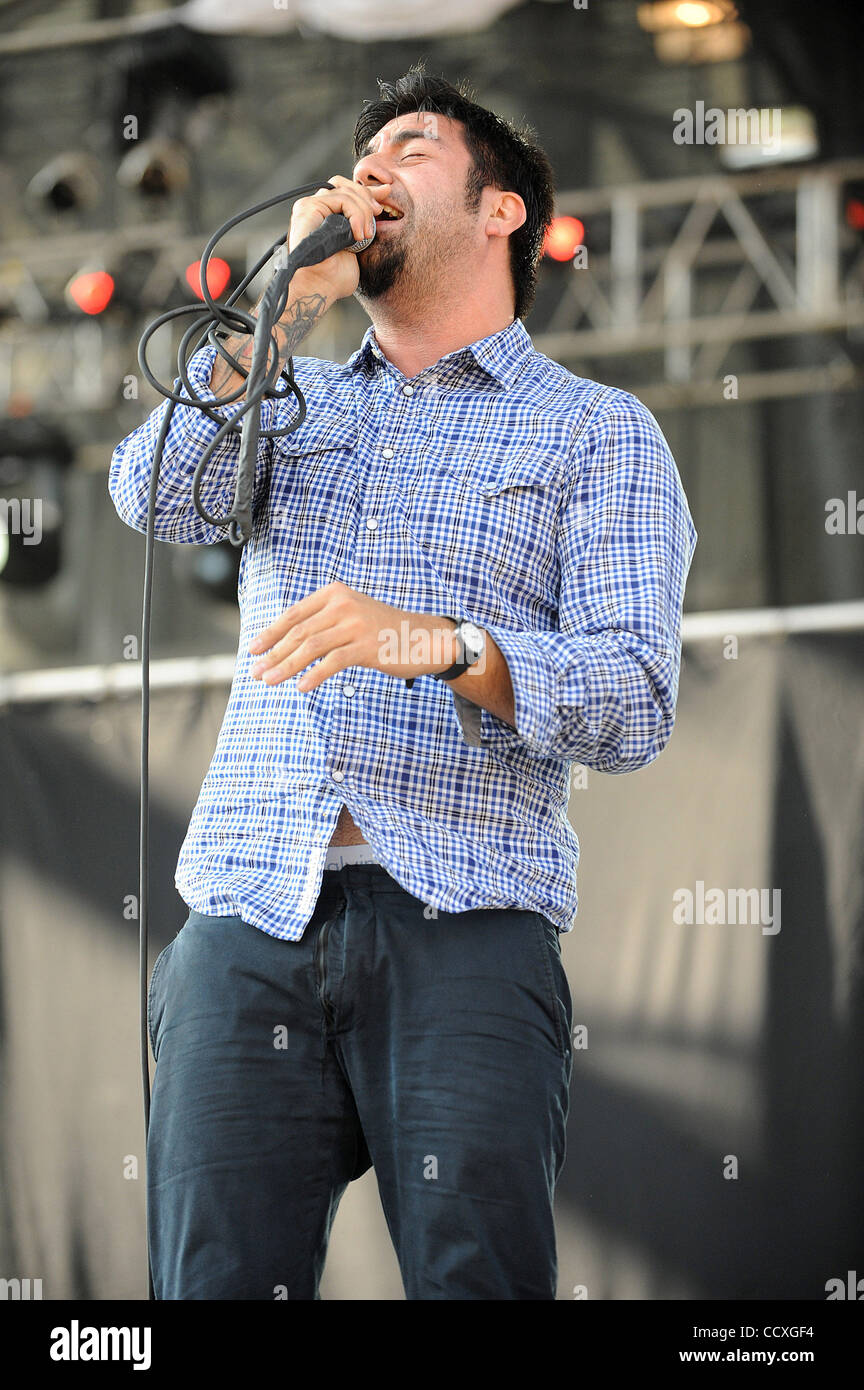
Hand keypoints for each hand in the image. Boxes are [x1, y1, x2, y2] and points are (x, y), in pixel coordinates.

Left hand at [248, 582, 457, 690]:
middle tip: (256, 672)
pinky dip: (314, 675)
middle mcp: (343, 604)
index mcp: (334, 594)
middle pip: (299, 632)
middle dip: (274, 654)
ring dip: (286, 666)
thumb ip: (322, 623)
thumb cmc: (381, 631)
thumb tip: (285, 644)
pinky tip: (301, 687)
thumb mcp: (350, 616)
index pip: (294, 614)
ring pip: (311, 647)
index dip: (271, 633)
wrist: (422, 638)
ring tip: (270, 681)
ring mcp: (355, 624)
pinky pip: (332, 662)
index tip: (253, 650)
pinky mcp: (366, 646)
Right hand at [287, 175, 390, 301]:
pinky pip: (340, 198)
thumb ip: (364, 224)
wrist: (319, 289)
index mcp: (323, 216)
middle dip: (367, 196)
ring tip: (365, 236)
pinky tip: (358, 235)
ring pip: (344, 191)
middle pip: (344, 184)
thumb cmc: (335, 278)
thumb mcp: (358, 247)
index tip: (386, 198)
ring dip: (363, 212)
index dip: (367, 191)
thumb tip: (380, 203)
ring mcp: (309, 207)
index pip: (345, 190)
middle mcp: (314, 208)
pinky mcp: (307, 208)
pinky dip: (355, 214)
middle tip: (379, 215)